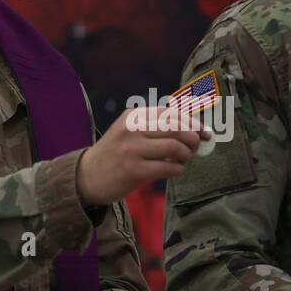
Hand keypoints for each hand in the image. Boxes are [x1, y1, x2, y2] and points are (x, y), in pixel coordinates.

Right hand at [76, 105, 211, 206]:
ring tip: (184, 160)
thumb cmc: (115, 154)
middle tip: (196, 147)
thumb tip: (194, 128)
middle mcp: (132, 129)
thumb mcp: (129, 131)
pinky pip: (168, 168)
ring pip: (174, 147)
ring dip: (186, 155)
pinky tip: (175, 171)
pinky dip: (178, 170)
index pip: (171, 113)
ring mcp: (132, 150)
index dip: (192, 122)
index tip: (204, 131)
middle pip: (176, 128)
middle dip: (193, 138)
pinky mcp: (133, 171)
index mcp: (133, 116)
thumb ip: (155, 126)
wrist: (87, 176)